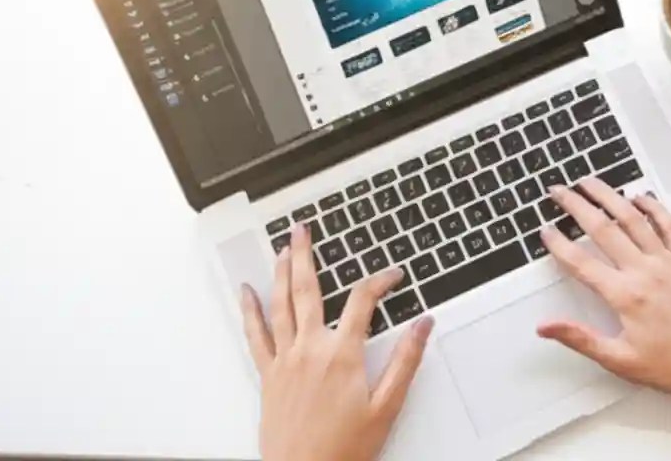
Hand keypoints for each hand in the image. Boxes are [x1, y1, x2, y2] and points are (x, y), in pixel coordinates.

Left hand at [240, 223, 433, 460]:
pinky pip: (256, 335)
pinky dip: (250, 311)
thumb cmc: (345, 448)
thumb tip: (423, 325)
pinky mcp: (268, 375)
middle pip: (308, 290)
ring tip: (281, 250)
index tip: (392, 275)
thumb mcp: (387, 405)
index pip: (362, 301)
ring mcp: (285, 360)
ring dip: (279, 273)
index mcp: (342, 354)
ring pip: (280, 305)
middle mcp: (310, 350)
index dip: (380, 281)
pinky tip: (247, 293)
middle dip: (305, 256)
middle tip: (303, 231)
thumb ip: (406, 361)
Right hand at [537, 179, 670, 404]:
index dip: (559, 244)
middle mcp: (645, 271)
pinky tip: (640, 197)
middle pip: (603, 229)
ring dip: (609, 196)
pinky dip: (653, 207)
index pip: (581, 263)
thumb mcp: (621, 361)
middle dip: (576, 206)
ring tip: (589, 181)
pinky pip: (669, 225)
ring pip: (634, 218)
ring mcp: (669, 262)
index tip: (544, 230)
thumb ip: (581, 339)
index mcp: (625, 296)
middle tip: (558, 191)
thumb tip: (545, 327)